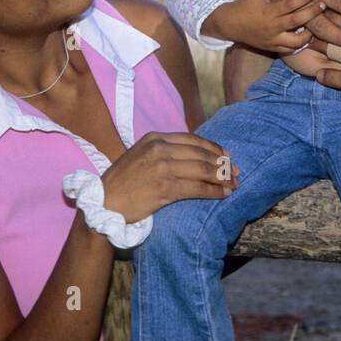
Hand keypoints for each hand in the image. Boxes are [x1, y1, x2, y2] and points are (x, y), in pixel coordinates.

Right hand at [101, 132, 240, 221]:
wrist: (103, 202)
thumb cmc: (122, 182)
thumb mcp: (139, 155)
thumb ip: (163, 151)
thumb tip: (192, 155)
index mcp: (154, 138)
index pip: (193, 139)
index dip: (214, 148)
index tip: (227, 156)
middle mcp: (160, 149)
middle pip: (201, 154)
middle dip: (223, 164)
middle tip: (237, 172)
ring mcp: (163, 168)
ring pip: (203, 170)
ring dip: (223, 178)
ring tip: (234, 184)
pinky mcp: (165, 188)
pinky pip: (198, 188)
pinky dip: (214, 191)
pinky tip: (223, 194)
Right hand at [202, 0, 325, 54]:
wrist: (230, 25)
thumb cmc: (245, 6)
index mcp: (268, 11)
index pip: (289, 5)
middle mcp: (271, 26)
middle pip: (296, 21)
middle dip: (311, 14)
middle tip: (323, 6)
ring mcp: (272, 39)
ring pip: (295, 42)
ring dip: (307, 35)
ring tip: (315, 27)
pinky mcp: (271, 48)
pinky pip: (288, 51)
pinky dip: (298, 45)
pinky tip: (305, 38)